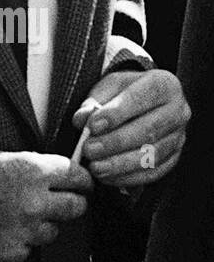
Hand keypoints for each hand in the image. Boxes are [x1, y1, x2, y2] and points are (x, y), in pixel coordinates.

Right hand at [0, 147, 91, 261]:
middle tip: (60, 200)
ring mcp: (22, 231)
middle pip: (76, 208)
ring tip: (17, 214)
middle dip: (70, 202)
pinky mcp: (7, 254)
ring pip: (52, 232)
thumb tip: (50, 175)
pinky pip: (27, 251)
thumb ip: (28, 167)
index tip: (83, 183)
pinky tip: (0, 229)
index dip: (81, 179)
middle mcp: (32, 202)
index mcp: (30, 170)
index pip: (77, 177)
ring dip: (41, 224)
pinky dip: (18, 242)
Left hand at [76, 68, 189, 186]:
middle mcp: (178, 110)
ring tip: (95, 167)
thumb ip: (94, 101)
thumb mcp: (108, 87)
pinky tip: (108, 177)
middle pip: (147, 130)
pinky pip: (153, 172)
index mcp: (163, 84)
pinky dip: (129, 177)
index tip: (92, 126)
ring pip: (151, 155)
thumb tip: (81, 119)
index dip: (116, 114)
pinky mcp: (174, 157)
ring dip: (120, 164)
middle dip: (115, 143)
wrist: (144, 101)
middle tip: (89, 150)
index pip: (140, 99)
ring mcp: (179, 136)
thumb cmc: (123, 92)